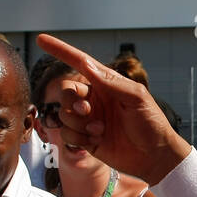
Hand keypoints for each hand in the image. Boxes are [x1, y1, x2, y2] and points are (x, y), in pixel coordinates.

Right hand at [36, 33, 190, 182]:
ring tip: (100, 130)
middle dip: (71, 100)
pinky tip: (97, 140)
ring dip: (78, 123)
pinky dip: (78, 137)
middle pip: (66, 92)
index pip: (80, 63)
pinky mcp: (86, 140)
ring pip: (64, 114)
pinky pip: (67, 134)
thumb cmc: (152, 124)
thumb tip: (89, 66)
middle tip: (87, 110)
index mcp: (107, 85)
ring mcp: (89, 120)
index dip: (60, 50)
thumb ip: (112, 82)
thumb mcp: (137, 98)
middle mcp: (95, 100)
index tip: (41, 39)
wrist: (155, 156)